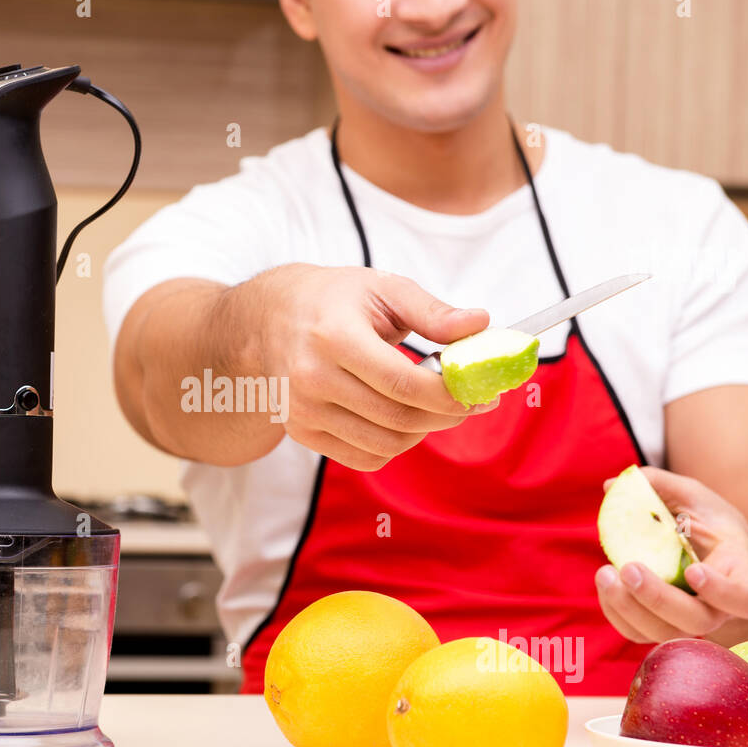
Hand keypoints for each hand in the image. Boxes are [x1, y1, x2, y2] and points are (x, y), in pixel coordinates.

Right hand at [248, 263, 496, 470]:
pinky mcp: (302, 433)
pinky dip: (395, 446)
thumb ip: (432, 311)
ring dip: (424, 431)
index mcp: (332, 337)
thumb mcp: (381, 288)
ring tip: (436, 406)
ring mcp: (302, 412)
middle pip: (398, 418)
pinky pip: (364, 458)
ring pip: (385, 445)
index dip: (450, 394)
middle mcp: (311, 379)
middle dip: (447, 414)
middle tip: (471, 400)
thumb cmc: (332, 300)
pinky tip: (404, 419)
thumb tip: (480, 326)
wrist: (267, 320)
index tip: (480, 390)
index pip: (403, 383)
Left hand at [594, 466, 747, 643]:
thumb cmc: (707, 520)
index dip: (722, 592)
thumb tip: (612, 485)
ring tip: (605, 574)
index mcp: (741, 575)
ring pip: (664, 634)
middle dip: (658, 599)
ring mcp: (690, 621)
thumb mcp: (693, 495)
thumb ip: (660, 485)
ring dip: (629, 608)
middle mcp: (720, 608)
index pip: (746, 599)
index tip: (693, 570)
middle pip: (696, 621)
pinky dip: (616, 612)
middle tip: (629, 569)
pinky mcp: (661, 626)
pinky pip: (638, 632)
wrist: (711, 549)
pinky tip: (605, 582)